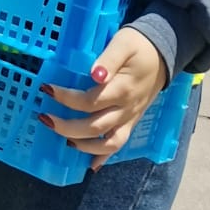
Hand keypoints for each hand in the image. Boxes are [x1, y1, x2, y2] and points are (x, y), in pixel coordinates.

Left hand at [43, 27, 168, 160]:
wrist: (164, 53)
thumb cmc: (138, 46)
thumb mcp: (123, 44)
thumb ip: (108, 60)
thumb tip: (94, 74)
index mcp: (122, 89)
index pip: (90, 101)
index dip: (66, 98)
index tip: (46, 89)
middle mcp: (126, 109)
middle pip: (94, 127)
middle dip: (67, 127)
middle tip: (45, 118)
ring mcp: (130, 118)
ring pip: (108, 143)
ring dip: (83, 146)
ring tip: (62, 139)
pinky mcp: (132, 121)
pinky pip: (119, 143)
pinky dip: (104, 157)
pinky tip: (90, 165)